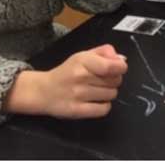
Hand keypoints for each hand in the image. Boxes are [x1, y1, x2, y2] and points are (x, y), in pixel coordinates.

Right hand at [6, 45, 127, 118]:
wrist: (43, 91)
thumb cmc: (67, 73)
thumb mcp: (83, 56)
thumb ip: (103, 53)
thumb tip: (121, 59)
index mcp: (82, 61)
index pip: (112, 66)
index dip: (120, 68)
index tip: (117, 69)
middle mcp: (80, 77)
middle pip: (115, 81)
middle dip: (113, 80)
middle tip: (101, 80)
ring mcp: (78, 94)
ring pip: (112, 95)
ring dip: (108, 93)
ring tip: (95, 90)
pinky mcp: (77, 110)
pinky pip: (104, 109)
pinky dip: (103, 106)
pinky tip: (95, 101)